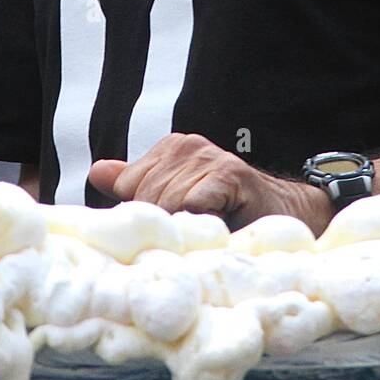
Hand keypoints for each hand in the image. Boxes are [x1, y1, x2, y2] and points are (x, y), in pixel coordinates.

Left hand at [88, 133, 333, 234]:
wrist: (281, 215)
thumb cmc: (228, 212)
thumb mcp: (178, 197)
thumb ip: (137, 183)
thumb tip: (97, 172)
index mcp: (169, 148)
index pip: (128, 186)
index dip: (145, 214)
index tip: (169, 227)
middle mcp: (185, 144)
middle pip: (145, 197)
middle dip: (164, 225)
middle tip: (191, 235)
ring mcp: (207, 155)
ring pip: (167, 203)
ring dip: (185, 228)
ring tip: (207, 229)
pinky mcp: (227, 171)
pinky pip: (191, 205)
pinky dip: (200, 223)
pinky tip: (217, 224)